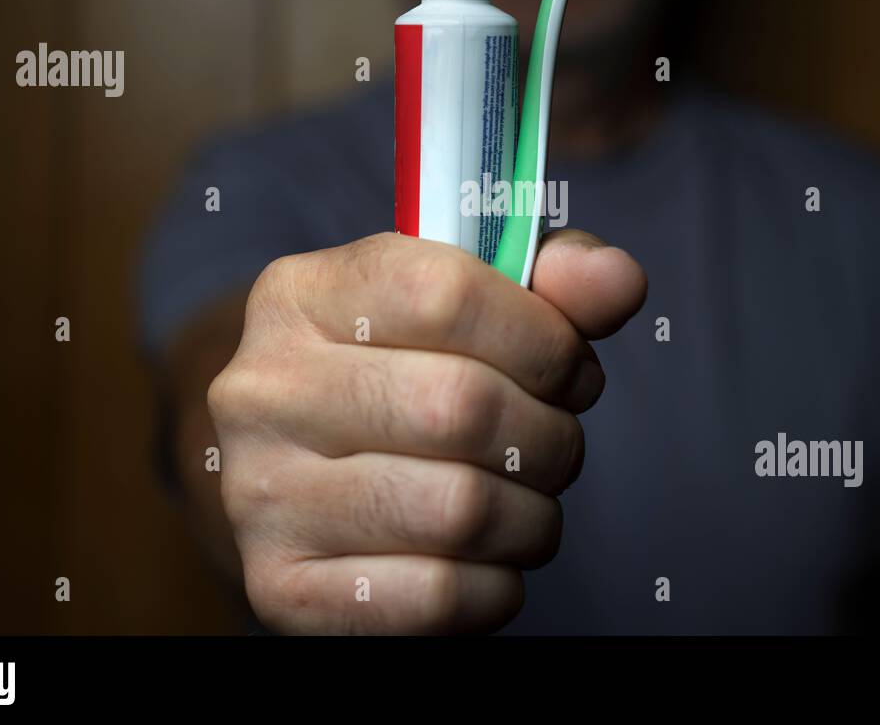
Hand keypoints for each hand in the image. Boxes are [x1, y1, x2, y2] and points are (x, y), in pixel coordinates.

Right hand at [207, 229, 646, 632]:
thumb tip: (618, 282)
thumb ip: (547, 281)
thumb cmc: (401, 375)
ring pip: (460, 508)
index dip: (543, 338)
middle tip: (555, 441)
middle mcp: (262, 391)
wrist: (296, 477)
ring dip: (532, 514)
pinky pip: (437, 598)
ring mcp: (261, 495)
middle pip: (461, 406)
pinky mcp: (283, 588)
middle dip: (549, 433)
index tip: (571, 370)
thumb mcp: (461, 303)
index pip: (445, 294)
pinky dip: (495, 585)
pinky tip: (486, 557)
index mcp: (301, 296)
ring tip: (527, 499)